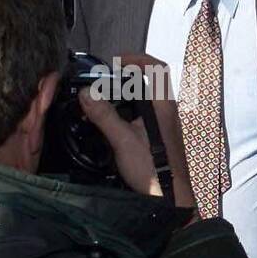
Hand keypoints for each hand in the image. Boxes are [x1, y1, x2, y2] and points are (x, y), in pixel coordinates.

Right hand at [77, 53, 194, 210]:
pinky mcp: (160, 137)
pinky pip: (143, 115)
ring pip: (145, 99)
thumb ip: (104, 115)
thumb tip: (86, 93)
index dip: (138, 58)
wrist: (170, 199)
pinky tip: (111, 124)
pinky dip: (127, 112)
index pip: (157, 68)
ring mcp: (165, 125)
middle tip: (102, 82)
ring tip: (101, 102)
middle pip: (149, 81)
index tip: (116, 62)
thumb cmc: (153, 169)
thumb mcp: (123, 140)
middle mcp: (167, 111)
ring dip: (124, 96)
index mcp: (163, 105)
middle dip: (125, 77)